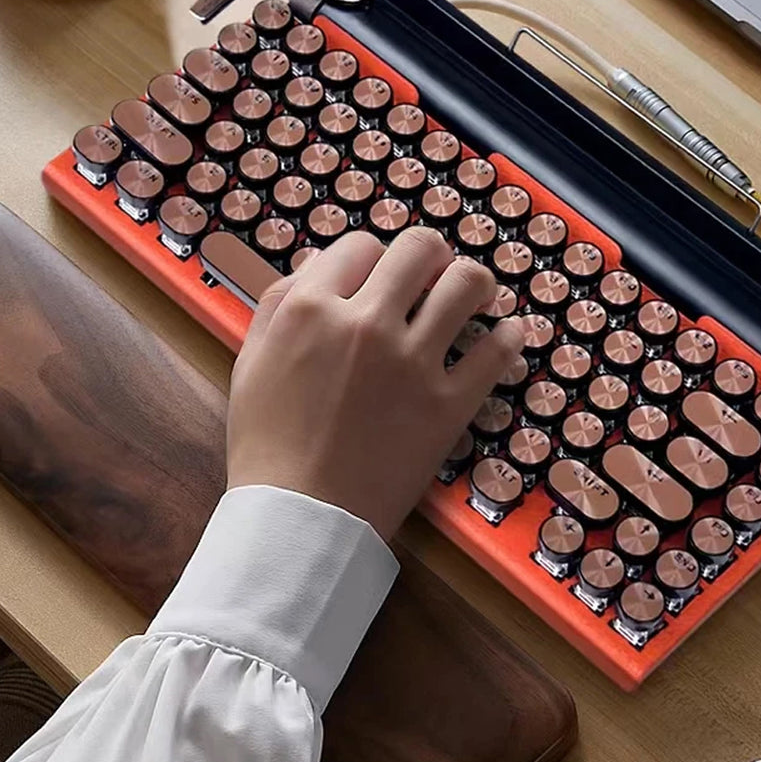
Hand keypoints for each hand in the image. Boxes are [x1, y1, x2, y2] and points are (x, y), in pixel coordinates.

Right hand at [227, 227, 523, 539]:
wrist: (301, 516)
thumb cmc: (268, 443)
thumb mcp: (251, 362)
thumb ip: (279, 304)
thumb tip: (318, 264)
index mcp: (312, 309)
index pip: (360, 245)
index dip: (372, 258)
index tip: (379, 277)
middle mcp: (367, 323)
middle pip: (420, 249)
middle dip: (429, 256)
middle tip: (433, 275)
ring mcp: (413, 363)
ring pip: (467, 285)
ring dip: (473, 283)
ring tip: (475, 295)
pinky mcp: (449, 404)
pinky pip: (497, 351)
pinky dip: (509, 336)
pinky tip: (508, 334)